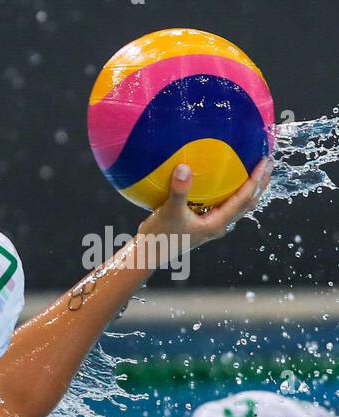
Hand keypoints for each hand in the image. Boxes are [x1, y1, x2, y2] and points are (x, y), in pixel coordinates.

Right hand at [137, 156, 272, 250]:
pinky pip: (223, 206)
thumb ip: (178, 190)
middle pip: (248, 203)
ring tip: (254, 173)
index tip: (265, 161)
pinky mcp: (202, 225)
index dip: (256, 179)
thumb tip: (183, 167)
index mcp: (217, 223)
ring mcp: (211, 226)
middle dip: (260, 184)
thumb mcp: (168, 212)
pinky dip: (230, 194)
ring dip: (249, 190)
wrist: (147, 255)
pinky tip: (223, 184)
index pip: (244, 198)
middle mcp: (218, 225)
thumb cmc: (159, 237)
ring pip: (238, 206)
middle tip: (269, 163)